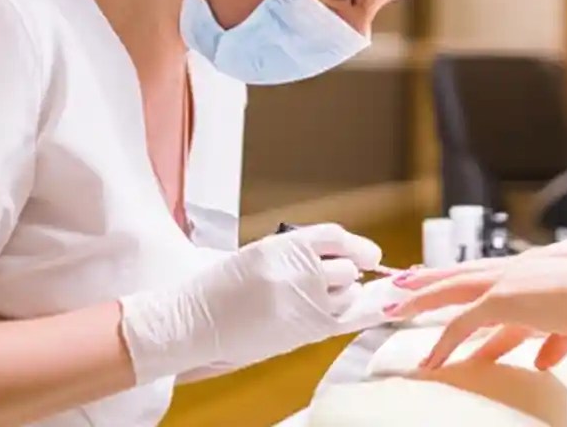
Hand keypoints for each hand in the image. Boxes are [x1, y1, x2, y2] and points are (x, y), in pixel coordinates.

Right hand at [119, 223, 382, 383]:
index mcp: (279, 246)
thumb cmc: (217, 290)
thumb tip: (338, 258)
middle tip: (333, 281)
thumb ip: (294, 254)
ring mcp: (301, 302)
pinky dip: (363, 312)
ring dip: (344, 295)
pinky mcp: (303, 330)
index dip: (355, 244)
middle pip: (346, 267)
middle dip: (345, 273)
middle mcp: (295, 271)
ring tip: (319, 300)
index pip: (333, 236)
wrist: (191, 324)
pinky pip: (348, 318)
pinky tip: (376, 309)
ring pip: (348, 293)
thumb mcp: (256, 256)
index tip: (368, 253)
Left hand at [388, 257, 566, 370]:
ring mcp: (504, 282)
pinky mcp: (499, 300)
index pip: (486, 273)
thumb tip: (542, 361)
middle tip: (402, 282)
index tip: (444, 284)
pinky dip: (444, 342)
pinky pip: (461, 324)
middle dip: (430, 279)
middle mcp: (513, 272)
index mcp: (531, 272)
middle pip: (460, 274)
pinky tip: (431, 359)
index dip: (462, 280)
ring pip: (449, 289)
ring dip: (420, 299)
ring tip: (395, 307)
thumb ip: (555, 340)